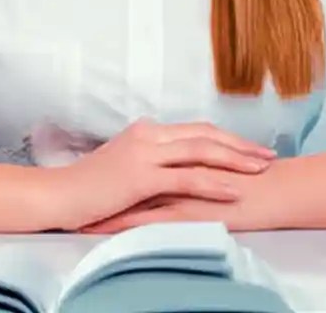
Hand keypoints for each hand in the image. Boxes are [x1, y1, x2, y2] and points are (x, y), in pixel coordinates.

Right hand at [40, 118, 275, 231]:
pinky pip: (186, 178)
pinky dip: (214, 183)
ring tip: (260, 170)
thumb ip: (149, 161)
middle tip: (268, 155)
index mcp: (147, 131)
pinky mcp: (141, 177)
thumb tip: (174, 168)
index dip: (227, 138)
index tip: (251, 148)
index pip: (196, 129)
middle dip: (240, 145)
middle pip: (205, 135)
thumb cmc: (88, 187)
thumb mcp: (123, 165)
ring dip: (235, 160)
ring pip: (201, 151)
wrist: (58, 194)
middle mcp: (149, 135)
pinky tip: (233, 191)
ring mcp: (145, 154)